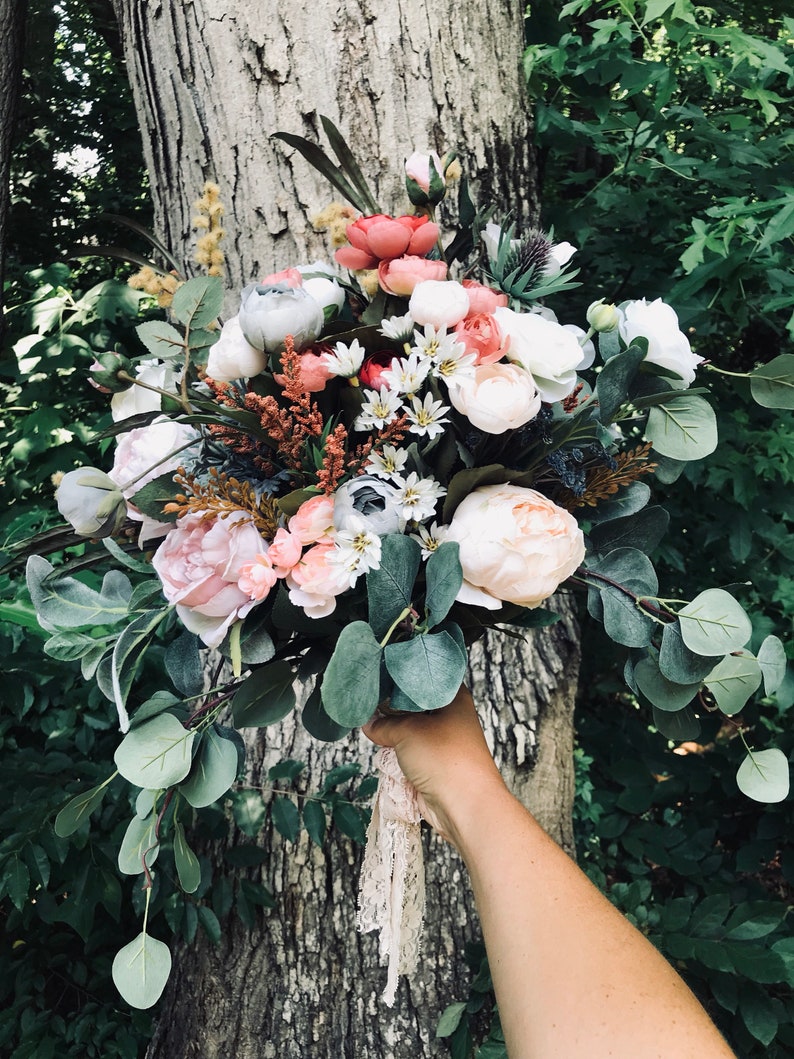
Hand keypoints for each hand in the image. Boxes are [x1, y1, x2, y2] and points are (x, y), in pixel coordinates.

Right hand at [362, 685, 504, 844]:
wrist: (464, 805)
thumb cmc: (446, 758)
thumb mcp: (408, 731)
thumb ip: (384, 724)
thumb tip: (368, 723)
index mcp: (452, 697)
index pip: (423, 679)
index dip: (400, 679)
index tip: (376, 678)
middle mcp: (449, 717)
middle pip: (412, 707)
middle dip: (391, 712)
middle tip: (369, 705)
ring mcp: (440, 742)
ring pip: (408, 733)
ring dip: (392, 737)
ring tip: (375, 730)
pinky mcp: (432, 765)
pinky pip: (408, 755)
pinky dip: (396, 757)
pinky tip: (384, 753)